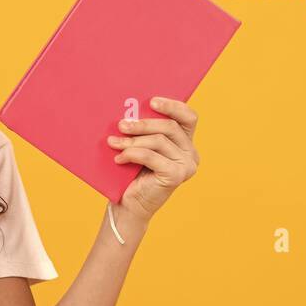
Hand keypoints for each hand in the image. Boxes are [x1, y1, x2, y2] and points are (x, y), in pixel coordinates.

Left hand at [106, 96, 199, 221]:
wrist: (128, 204)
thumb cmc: (132, 172)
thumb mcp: (140, 145)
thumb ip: (143, 130)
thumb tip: (130, 110)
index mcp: (185, 142)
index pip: (188, 117)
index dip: (172, 106)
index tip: (151, 101)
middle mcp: (191, 153)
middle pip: (169, 127)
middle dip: (142, 124)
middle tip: (121, 124)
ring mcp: (187, 165)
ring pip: (159, 141)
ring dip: (132, 140)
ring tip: (113, 142)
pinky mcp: (176, 176)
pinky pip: (152, 156)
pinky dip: (132, 154)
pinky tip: (119, 158)